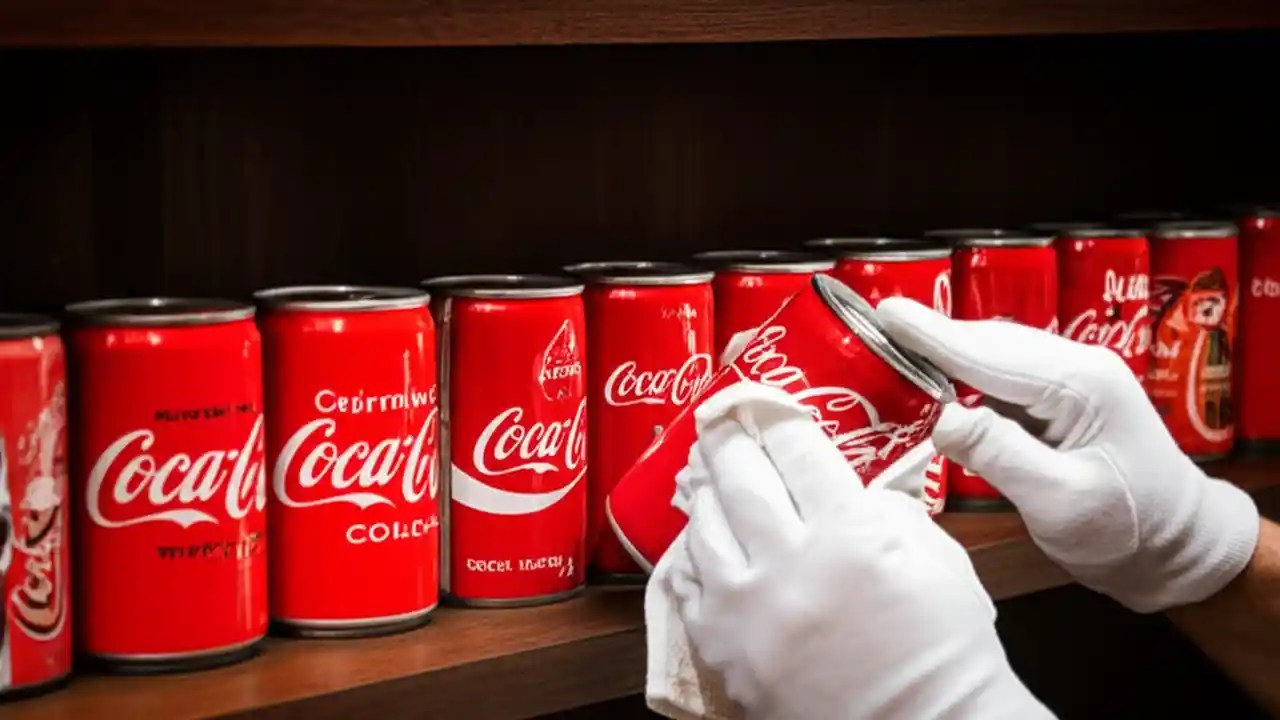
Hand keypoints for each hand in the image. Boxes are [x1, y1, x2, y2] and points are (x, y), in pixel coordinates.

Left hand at [669, 384, 1049, 718]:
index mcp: (850, 532)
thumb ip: (889, 510)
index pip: (798, 451)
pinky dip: (688, 556)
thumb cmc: (945, 647)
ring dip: (703, 494)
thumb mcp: (938, 558)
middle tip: (718, 421)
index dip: (779, 418)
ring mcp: (749, 607)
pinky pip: (687, 586)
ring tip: (705, 479)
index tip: (766, 403)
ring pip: (703, 526)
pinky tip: (695, 543)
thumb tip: (850, 486)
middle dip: (727, 439)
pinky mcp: (724, 647)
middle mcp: (790, 562)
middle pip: (741, 477)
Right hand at [875, 298, 1259, 612]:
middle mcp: (1076, 368)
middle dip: (928, 339)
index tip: (882, 313)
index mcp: (1080, 384)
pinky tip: (930, 390)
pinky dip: (961, 381)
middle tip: (867, 337)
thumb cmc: (1130, 530)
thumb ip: (1000, 455)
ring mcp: (1070, 382)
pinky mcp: (1060, 403)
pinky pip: (1000, 381)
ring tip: (886, 358)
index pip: (989, 352)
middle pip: (987, 344)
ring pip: (991, 358)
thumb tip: (940, 418)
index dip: (931, 333)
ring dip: (942, 358)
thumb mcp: (1061, 502)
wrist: (1178, 549)